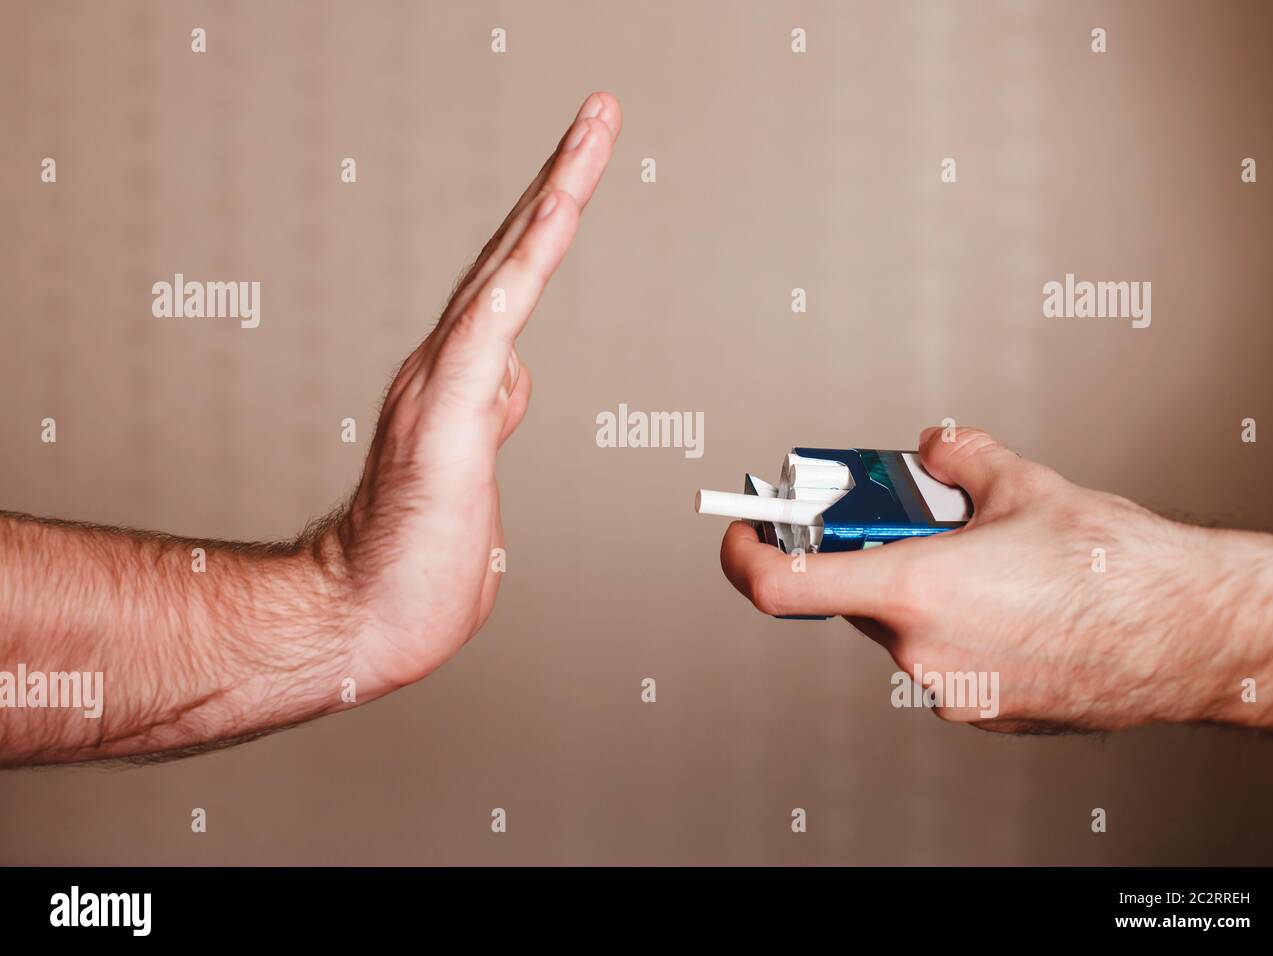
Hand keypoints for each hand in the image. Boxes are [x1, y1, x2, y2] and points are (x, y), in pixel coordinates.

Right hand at [327, 92, 620, 695]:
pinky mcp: (447, 411)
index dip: (547, 224)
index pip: (514, 281)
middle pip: (513, 251)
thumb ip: (491, 414)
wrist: (366, 616)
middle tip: (597, 115)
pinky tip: (557, 206)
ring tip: (592, 130)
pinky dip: (526, 258)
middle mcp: (448, 365)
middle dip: (559, 176)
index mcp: (462, 380)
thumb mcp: (472, 473)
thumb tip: (514, 377)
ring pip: (509, 266)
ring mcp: (444, 382)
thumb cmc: (413, 560)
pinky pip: (495, 318)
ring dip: (555, 192)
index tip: (577, 174)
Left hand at [720, 427, 1272, 732]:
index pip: (782, 587)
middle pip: (853, 598)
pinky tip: (1004, 603)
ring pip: (900, 630)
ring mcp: (951, 693)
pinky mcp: (983, 712)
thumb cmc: (1117, 568)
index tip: (739, 531)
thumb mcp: (1023, 483)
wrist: (1191, 636)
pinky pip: (940, 660)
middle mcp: (922, 653)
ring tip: (976, 558)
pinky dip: (952, 627)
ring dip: (918, 592)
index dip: (744, 556)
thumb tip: (933, 447)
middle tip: (899, 524)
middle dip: (868, 558)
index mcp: (916, 592)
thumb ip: (957, 458)